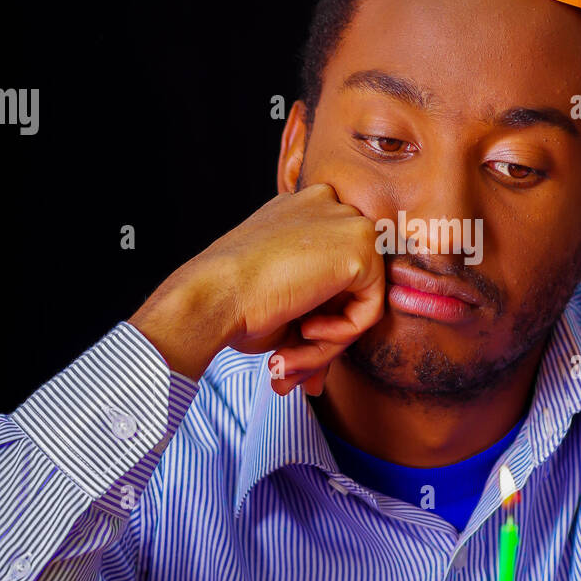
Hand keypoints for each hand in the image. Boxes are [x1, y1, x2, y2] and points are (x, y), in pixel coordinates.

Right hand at [128, 183, 385, 385]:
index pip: (332, 273)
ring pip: (360, 301)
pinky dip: (340, 336)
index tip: (287, 354)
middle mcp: (327, 207)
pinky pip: (369, 309)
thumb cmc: (231, 302)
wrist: (212, 296)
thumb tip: (322, 373)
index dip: (316, 320)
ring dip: (326, 343)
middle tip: (289, 370)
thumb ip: (315, 319)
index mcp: (302, 211)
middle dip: (323, 338)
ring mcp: (346, 221)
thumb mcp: (281, 304)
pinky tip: (305, 332)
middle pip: (348, 288)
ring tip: (286, 360)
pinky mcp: (362, 246)